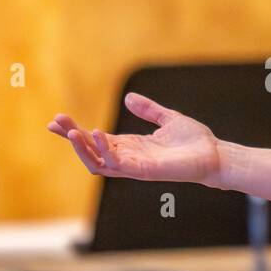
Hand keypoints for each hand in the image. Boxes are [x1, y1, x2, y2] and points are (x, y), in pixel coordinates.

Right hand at [47, 92, 221, 184]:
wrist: (214, 154)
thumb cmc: (194, 141)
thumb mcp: (168, 118)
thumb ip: (148, 110)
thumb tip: (128, 99)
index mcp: (130, 146)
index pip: (95, 141)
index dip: (76, 131)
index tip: (57, 119)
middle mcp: (129, 158)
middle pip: (91, 152)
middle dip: (72, 138)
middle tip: (55, 123)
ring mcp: (135, 166)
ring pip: (99, 162)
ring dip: (82, 148)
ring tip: (69, 131)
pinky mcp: (145, 171)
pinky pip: (119, 164)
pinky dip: (105, 150)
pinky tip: (96, 133)